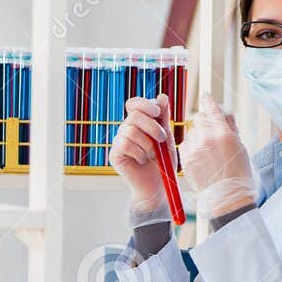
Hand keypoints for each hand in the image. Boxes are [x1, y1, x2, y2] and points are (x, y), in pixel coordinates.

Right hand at [109, 93, 174, 215]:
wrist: (157, 186)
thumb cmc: (163, 162)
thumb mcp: (167, 137)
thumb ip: (163, 118)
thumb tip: (162, 96)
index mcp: (139, 122)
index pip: (134, 103)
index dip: (144, 104)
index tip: (157, 112)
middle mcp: (127, 129)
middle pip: (134, 115)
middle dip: (152, 126)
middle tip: (162, 139)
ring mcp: (119, 141)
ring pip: (130, 131)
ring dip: (147, 143)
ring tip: (153, 155)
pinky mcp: (115, 154)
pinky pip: (125, 145)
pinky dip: (138, 152)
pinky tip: (142, 160)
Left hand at [179, 97, 254, 218]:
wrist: (227, 198)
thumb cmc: (238, 174)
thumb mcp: (241, 146)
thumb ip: (230, 128)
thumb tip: (223, 114)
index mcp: (224, 133)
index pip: (213, 109)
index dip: (209, 101)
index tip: (205, 95)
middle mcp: (207, 138)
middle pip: (199, 118)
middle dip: (205, 122)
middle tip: (212, 133)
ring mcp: (194, 149)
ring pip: (191, 132)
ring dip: (198, 136)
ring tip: (208, 151)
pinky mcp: (186, 159)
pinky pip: (185, 145)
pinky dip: (191, 148)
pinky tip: (200, 158)